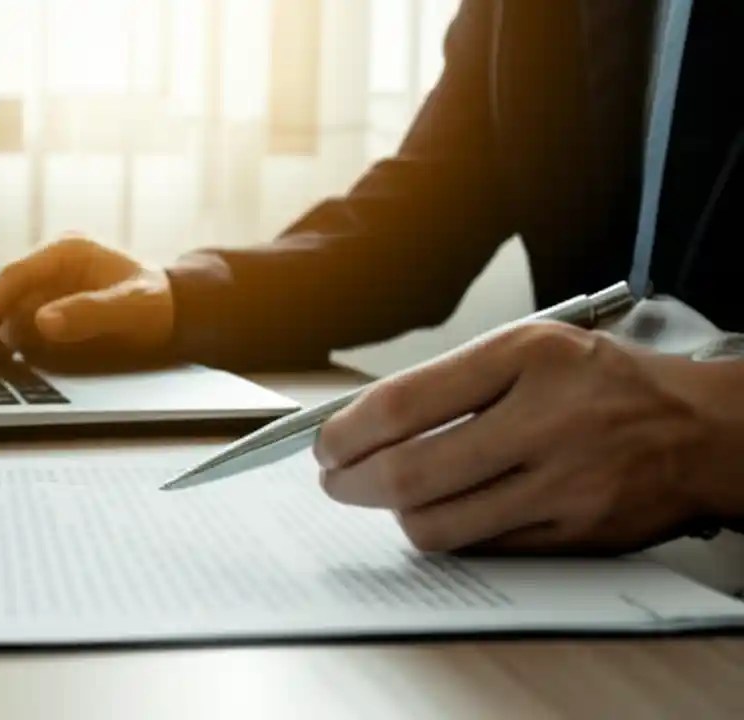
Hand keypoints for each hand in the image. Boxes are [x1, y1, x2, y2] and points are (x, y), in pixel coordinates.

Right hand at [0, 235, 174, 363]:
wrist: (178, 311)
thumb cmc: (158, 305)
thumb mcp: (130, 310)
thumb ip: (89, 313)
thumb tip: (42, 322)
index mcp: (71, 250)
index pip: (18, 275)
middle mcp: (57, 260)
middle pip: (10, 288)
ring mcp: (55, 280)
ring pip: (14, 303)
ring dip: (0, 327)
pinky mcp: (57, 299)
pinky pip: (26, 314)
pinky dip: (15, 332)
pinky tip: (8, 352)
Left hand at [315, 321, 743, 554]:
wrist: (705, 431)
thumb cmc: (602, 383)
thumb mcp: (532, 349)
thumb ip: (451, 380)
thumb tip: (362, 422)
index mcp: (529, 359)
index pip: (404, 404)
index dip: (346, 432)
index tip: (326, 444)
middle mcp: (548, 422)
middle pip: (410, 473)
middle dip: (351, 484)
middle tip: (334, 482)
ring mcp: (565, 486)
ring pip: (438, 525)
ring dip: (396, 514)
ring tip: (390, 496)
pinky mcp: (577, 537)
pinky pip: (482, 551)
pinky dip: (449, 535)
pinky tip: (446, 512)